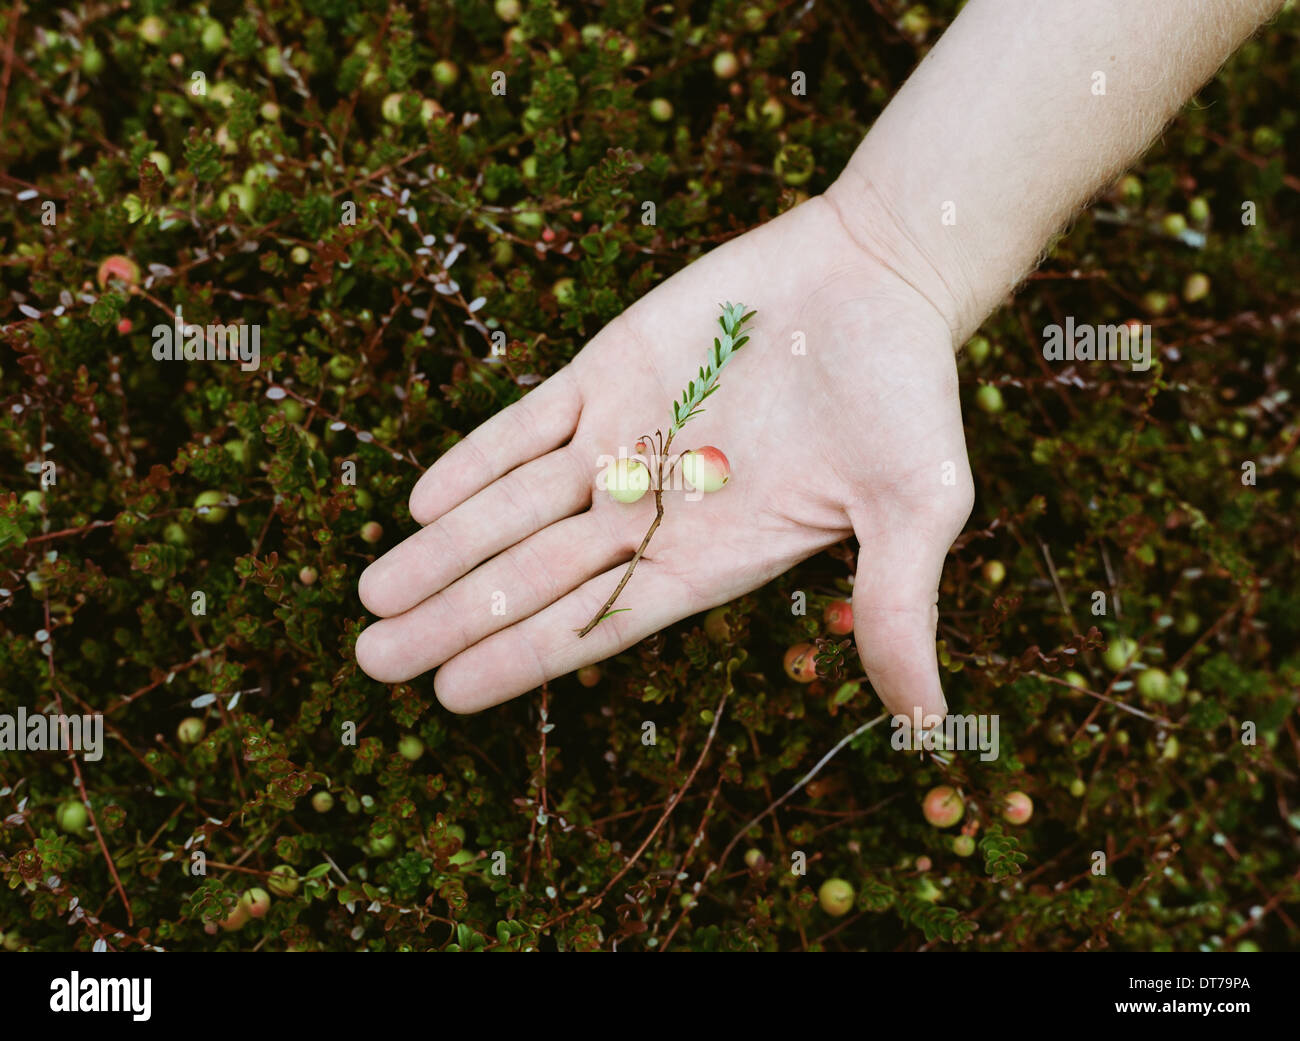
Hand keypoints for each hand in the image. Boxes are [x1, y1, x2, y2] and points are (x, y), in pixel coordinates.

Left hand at [355, 194, 973, 719]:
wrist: (878, 271)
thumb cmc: (908, 394)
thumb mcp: (917, 505)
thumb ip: (895, 605)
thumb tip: (926, 722)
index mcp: (715, 555)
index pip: (601, 621)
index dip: (524, 656)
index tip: (450, 694)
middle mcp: (655, 508)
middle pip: (537, 575)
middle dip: (455, 618)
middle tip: (373, 661)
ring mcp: (624, 439)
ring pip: (516, 506)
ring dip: (445, 549)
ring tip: (372, 594)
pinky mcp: (606, 370)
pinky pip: (526, 424)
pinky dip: (475, 460)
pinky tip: (420, 502)